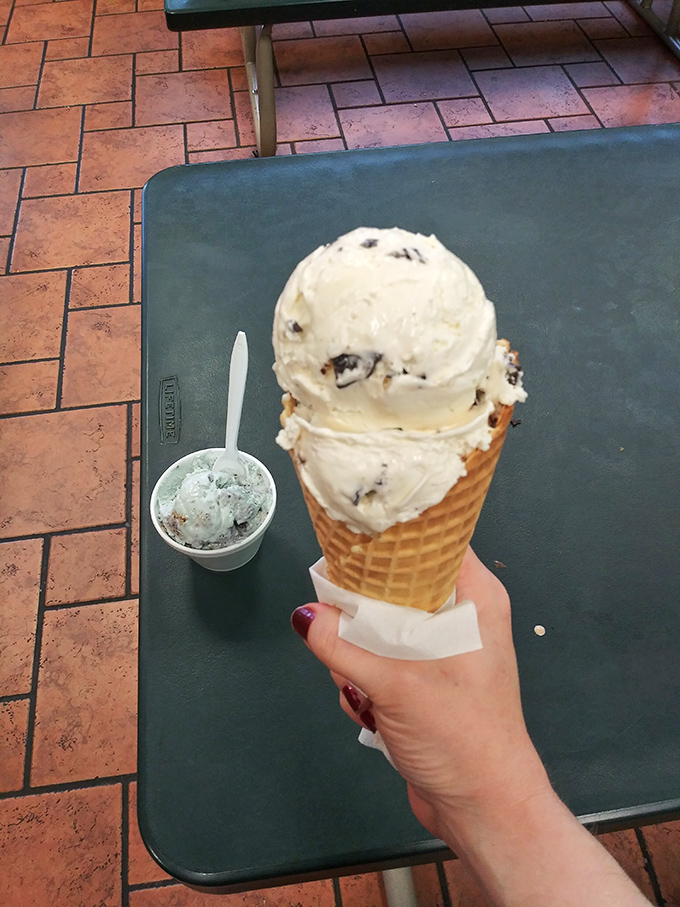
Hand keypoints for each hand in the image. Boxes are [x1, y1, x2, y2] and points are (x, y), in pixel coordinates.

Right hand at [291, 547, 550, 840]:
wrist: (482, 811)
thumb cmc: (461, 737)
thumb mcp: (397, 686)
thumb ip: (344, 647)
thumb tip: (304, 615)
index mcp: (474, 598)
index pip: (433, 542)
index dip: (393, 535)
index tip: (350, 537)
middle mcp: (458, 617)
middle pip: (393, 587)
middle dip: (360, 616)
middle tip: (343, 634)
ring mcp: (438, 652)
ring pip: (377, 629)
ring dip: (357, 660)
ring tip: (362, 689)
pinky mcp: (420, 683)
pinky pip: (377, 663)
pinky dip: (364, 685)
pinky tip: (368, 711)